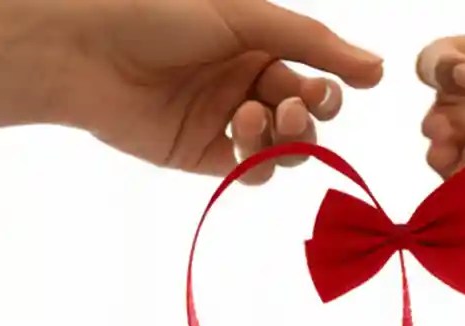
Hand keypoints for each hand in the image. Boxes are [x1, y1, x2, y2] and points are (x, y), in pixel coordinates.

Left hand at [37, 0, 382, 183]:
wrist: (86, 50)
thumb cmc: (159, 14)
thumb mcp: (246, 15)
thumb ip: (312, 42)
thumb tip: (378, 69)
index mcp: (256, 42)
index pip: (313, 72)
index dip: (330, 86)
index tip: (331, 88)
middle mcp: (243, 83)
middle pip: (304, 114)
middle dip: (308, 112)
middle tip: (293, 103)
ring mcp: (223, 121)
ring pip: (282, 148)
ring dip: (286, 137)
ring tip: (259, 116)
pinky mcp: (199, 155)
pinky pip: (249, 170)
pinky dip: (258, 159)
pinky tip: (243, 134)